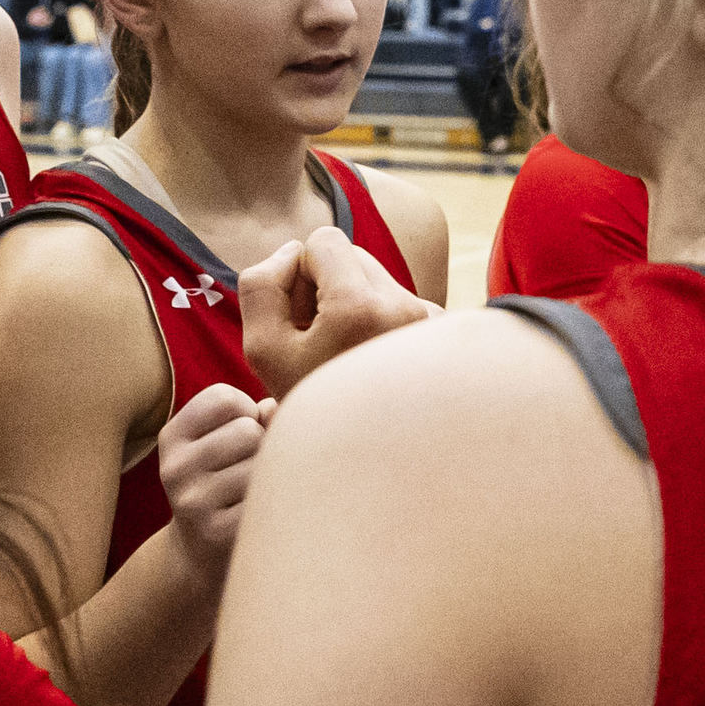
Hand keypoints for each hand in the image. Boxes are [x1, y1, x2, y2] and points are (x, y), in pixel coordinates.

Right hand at [153, 385, 269, 575]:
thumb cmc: (221, 483)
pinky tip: (255, 514)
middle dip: (260, 445)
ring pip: (261, 464)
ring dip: (268, 476)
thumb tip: (273, 409)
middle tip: (247, 469)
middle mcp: (175, 468)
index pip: (224, 398)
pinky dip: (271, 502)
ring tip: (251, 491)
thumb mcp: (219, 444)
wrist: (200, 552)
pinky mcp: (218, 531)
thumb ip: (249, 417)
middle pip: (248, 430)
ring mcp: (193, 502)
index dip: (246, 411)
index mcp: (172, 437)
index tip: (241, 434)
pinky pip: (267, 498)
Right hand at [237, 225, 433, 395]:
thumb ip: (261, 286)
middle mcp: (408, 308)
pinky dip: (380, 324)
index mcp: (362, 308)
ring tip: (343, 354)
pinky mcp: (443, 335)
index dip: (300, 273)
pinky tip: (370, 362)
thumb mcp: (262, 349)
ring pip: (378, 280)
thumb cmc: (308, 406)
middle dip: (329, 287)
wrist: (367, 464)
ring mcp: (431, 323)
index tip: (300, 320)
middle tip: (319, 340)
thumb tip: (292, 251)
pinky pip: (400, 304)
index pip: (325, 241)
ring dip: (354, 306)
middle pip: (355, 256)